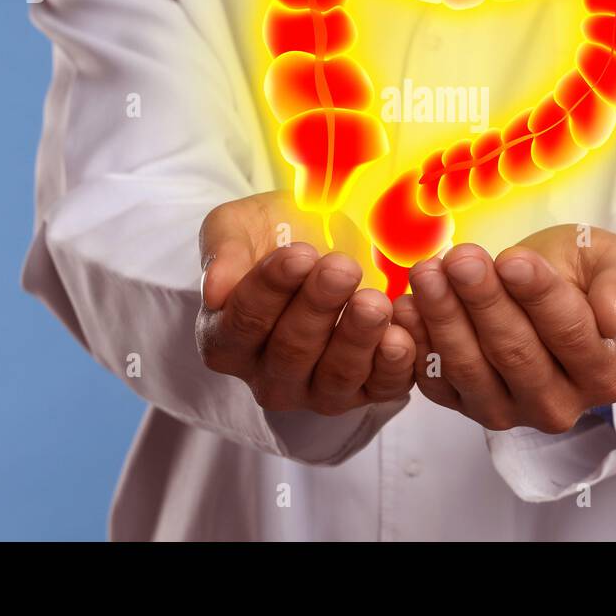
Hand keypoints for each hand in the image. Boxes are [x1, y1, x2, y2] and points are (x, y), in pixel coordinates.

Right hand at [195, 191, 415, 415]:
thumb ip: (223, 252)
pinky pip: (381, 389)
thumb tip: (215, 290)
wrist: (327, 233)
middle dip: (318, 307)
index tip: (299, 254)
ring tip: (373, 301)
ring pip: (336, 377)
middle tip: (341, 268)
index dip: (271, 289)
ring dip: (356, 338)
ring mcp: (318, 388)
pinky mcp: (368, 389)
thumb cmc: (276, 232)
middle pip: (291, 352)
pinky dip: (393, 366)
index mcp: (226, 340)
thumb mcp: (238, 226)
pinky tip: (400, 335)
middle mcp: (269, 375)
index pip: (244, 323)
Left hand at [392, 225, 615, 433]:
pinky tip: (405, 305)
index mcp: (608, 371)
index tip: (512, 259)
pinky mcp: (466, 407)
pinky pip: (437, 382)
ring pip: (472, 369)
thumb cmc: (582, 275)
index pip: (572, 334)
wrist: (545, 291)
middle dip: (483, 302)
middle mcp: (561, 405)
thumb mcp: (613, 261)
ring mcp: (510, 412)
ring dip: (444, 318)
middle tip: (460, 259)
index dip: (540, 296)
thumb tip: (611, 316)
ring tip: (428, 273)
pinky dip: (417, 343)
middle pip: (517, 354)